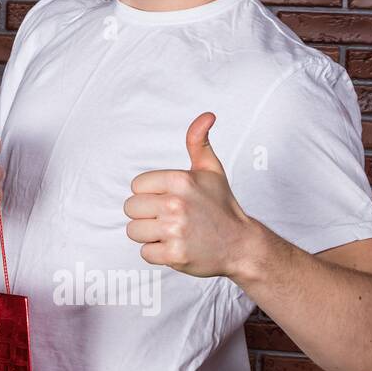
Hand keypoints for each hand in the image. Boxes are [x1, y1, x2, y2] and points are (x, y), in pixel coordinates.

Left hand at [123, 112, 259, 278]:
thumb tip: (207, 115)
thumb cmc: (221, 206)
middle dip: (147, 215)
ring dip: (150, 235)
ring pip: (134, 231)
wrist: (241, 245)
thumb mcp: (211, 169)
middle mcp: (175, 203)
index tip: (170, 199)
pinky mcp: (175, 254)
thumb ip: (199, 141)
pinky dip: (158, 254)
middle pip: (130, 208)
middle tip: (171, 218)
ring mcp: (175, 230)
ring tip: (174, 232)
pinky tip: (177, 247)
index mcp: (179, 180)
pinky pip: (145, 253)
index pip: (136, 186)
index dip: (150, 194)